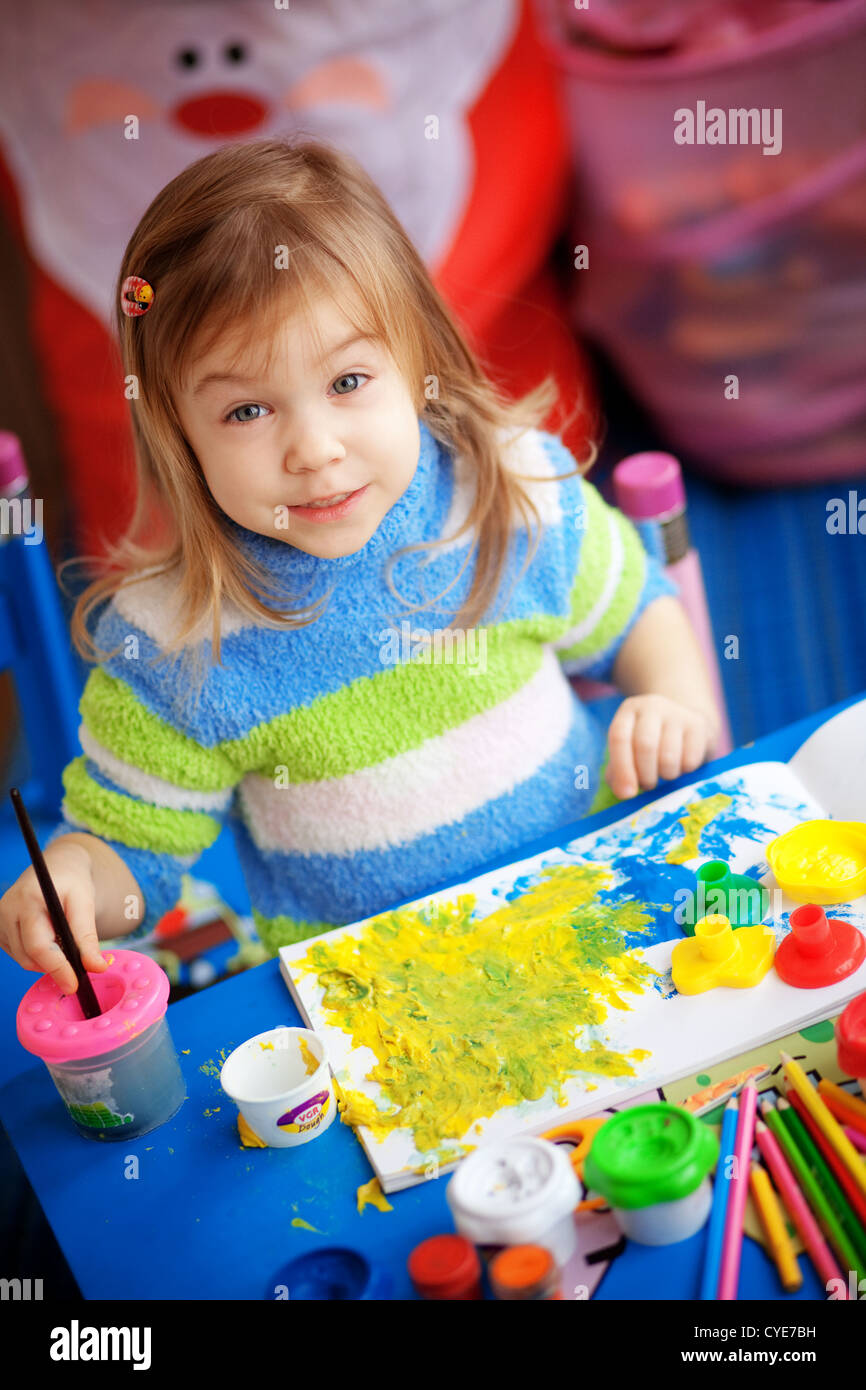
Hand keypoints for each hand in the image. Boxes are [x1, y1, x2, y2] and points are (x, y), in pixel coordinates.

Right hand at [0, 840, 108, 993]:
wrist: (57, 868)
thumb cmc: (71, 882)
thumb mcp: (85, 903)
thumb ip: (88, 937)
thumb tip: (96, 967)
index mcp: (29, 900)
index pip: (39, 946)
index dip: (57, 969)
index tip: (74, 985)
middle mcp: (8, 910)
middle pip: (29, 957)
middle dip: (55, 967)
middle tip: (77, 967)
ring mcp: (0, 920)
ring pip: (23, 960)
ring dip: (46, 962)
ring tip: (63, 943)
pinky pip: (18, 955)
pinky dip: (36, 956)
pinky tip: (48, 940)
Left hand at [605, 694, 717, 800]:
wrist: (688, 724)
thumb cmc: (653, 743)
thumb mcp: (630, 751)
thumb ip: (619, 771)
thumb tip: (623, 792)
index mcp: (629, 711)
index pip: (619, 737)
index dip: (622, 768)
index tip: (627, 794)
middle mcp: (652, 706)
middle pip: (645, 745)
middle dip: (645, 775)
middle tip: (648, 785)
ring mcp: (678, 713)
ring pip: (669, 756)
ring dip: (666, 775)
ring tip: (665, 773)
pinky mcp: (699, 725)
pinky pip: (690, 759)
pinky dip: (684, 771)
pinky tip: (682, 765)